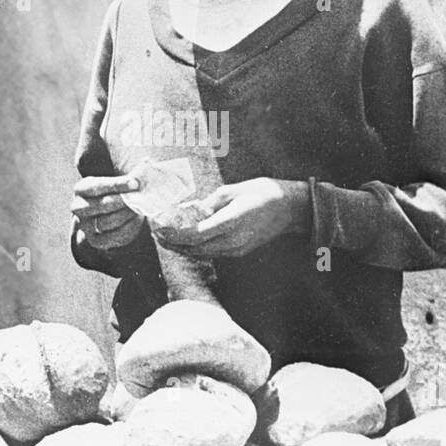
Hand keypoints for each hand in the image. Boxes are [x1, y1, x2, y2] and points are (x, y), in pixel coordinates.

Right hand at [72, 174, 143, 249]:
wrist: (104, 213)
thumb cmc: (112, 192)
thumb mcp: (111, 183)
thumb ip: (123, 182)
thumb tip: (139, 181)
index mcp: (80, 189)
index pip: (98, 186)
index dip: (117, 185)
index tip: (135, 183)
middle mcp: (78, 207)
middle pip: (101, 205)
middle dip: (122, 201)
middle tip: (138, 198)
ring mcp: (85, 226)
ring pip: (107, 222)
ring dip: (126, 215)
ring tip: (139, 208)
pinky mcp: (95, 240)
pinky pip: (113, 236)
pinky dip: (128, 228)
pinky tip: (137, 219)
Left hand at [155, 178, 309, 257]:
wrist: (290, 209)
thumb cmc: (262, 193)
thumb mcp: (232, 191)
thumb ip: (208, 203)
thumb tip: (189, 211)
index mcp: (229, 223)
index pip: (192, 235)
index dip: (172, 233)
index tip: (157, 226)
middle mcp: (231, 241)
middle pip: (192, 249)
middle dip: (171, 242)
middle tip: (155, 232)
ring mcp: (235, 249)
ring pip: (200, 254)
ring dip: (180, 248)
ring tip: (165, 238)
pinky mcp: (238, 252)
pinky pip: (211, 253)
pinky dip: (194, 249)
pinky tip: (186, 240)